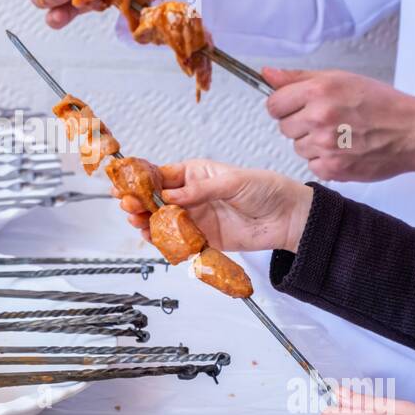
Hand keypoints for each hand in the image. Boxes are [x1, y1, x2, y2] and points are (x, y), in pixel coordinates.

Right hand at [112, 159, 313, 253]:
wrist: (288, 219)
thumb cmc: (265, 190)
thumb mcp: (232, 182)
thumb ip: (200, 190)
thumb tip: (171, 196)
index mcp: (195, 174)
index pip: (161, 175)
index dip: (141, 179)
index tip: (126, 183)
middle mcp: (191, 196)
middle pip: (155, 199)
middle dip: (138, 201)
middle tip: (127, 205)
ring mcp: (195, 218)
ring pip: (161, 220)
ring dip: (146, 221)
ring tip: (136, 221)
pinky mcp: (202, 239)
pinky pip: (176, 240)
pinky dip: (162, 241)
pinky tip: (152, 237)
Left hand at [262, 68, 414, 181]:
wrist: (412, 132)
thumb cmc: (382, 104)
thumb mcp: (340, 79)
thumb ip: (298, 78)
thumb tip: (267, 74)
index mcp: (319, 91)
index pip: (273, 104)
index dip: (284, 106)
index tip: (297, 107)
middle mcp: (319, 118)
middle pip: (284, 127)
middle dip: (300, 123)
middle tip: (327, 119)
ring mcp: (325, 146)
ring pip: (298, 147)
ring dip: (313, 143)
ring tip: (339, 134)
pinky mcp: (333, 169)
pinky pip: (312, 165)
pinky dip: (325, 160)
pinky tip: (344, 149)